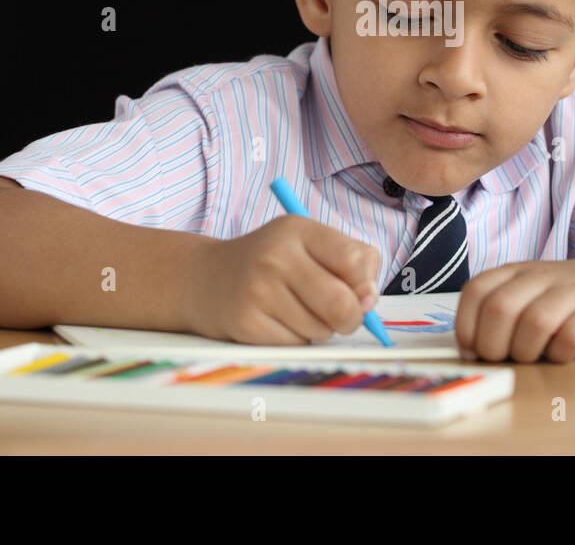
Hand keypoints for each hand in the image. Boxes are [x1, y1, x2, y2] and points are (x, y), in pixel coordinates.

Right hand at [191, 215, 381, 343]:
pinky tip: (277, 322)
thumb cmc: (272, 263)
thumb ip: (352, 263)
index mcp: (297, 229)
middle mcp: (276, 256)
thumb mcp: (309, 245)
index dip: (366, 286)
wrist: (205, 278)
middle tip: (342, 316)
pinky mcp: (246, 323)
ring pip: (321, 329)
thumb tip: (369, 300)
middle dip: (350, 318)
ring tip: (297, 310)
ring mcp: (258, 290)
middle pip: (341, 303)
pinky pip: (296, 344)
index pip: (354, 260)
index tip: (363, 295)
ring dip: (320, 329)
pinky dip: (296, 340)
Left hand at [454, 257, 574, 362]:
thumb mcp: (529, 293)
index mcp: (516, 272)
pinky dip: (560, 354)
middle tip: (504, 359)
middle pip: (500, 308)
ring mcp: (574, 291)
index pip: (477, 291)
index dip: (467, 325)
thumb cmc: (568, 298)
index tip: (472, 350)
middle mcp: (542, 276)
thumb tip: (470, 350)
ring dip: (526, 351)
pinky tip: (562, 355)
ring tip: (533, 357)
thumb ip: (499, 312)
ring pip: (535, 322)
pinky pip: (572, 336)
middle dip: (493, 345)